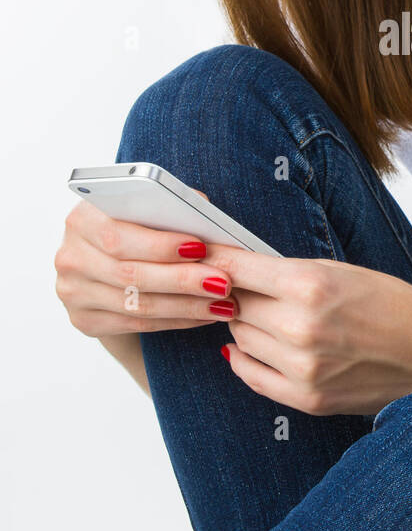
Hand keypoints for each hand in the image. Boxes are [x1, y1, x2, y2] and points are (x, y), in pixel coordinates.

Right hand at [54, 190, 231, 337]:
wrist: (106, 262)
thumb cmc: (135, 227)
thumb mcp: (145, 208)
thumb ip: (168, 205)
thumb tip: (202, 209)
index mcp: (82, 219)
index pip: (117, 236)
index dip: (160, 245)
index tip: (200, 247)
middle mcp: (70, 257)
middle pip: (130, 275)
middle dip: (182, 279)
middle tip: (223, 282)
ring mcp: (74, 293)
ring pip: (137, 305)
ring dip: (187, 305)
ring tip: (223, 303)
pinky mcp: (85, 321)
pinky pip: (137, 324)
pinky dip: (177, 320)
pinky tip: (205, 314)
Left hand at [202, 245, 411, 416]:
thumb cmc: (391, 304)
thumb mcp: (341, 271)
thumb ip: (288, 272)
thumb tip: (238, 268)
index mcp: (310, 286)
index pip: (238, 268)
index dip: (215, 258)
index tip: (199, 252)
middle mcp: (300, 327)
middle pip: (234, 303)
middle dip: (235, 292)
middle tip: (242, 285)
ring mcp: (301, 367)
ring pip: (239, 337)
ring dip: (244, 323)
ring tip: (263, 314)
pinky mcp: (305, 398)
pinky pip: (250, 374)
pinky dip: (242, 358)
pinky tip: (247, 346)